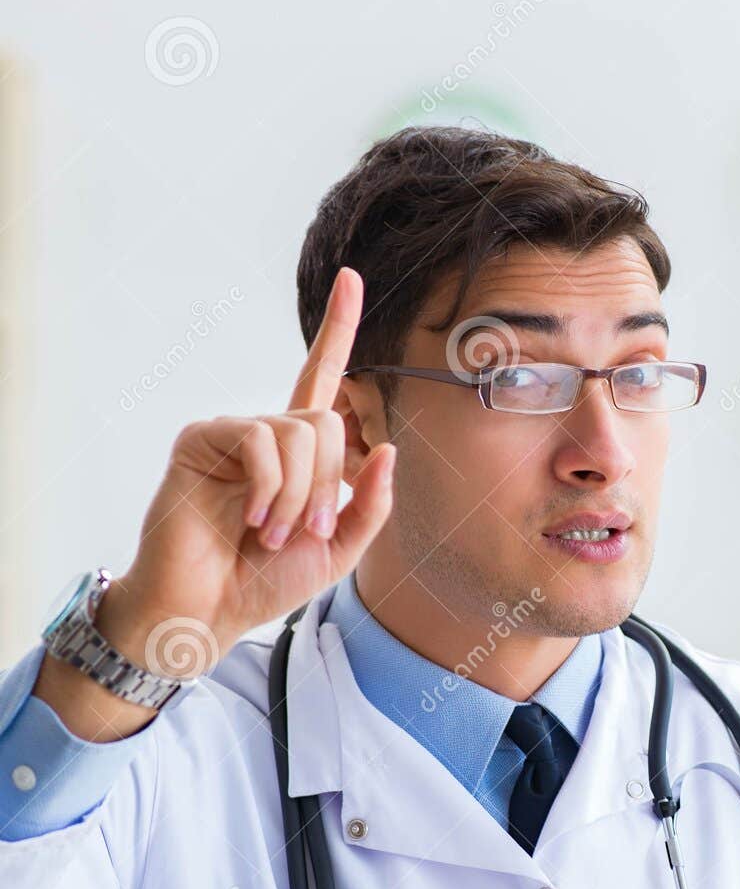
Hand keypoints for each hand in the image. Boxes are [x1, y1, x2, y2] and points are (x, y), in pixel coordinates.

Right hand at [106, 266, 395, 678]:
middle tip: (303, 530)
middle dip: (330, 484)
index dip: (337, 329)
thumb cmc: (264, 583)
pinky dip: (270, 488)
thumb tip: (390, 449)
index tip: (351, 277)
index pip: (322, 380)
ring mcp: (233, 434)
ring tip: (269, 532)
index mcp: (299, 456)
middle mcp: (267, 435)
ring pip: (300, 432)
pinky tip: (251, 519)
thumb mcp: (336, 550)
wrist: (209, 611)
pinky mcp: (202, 439)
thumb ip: (368, 505)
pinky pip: (262, 440)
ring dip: (300, 495)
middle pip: (327, 422)